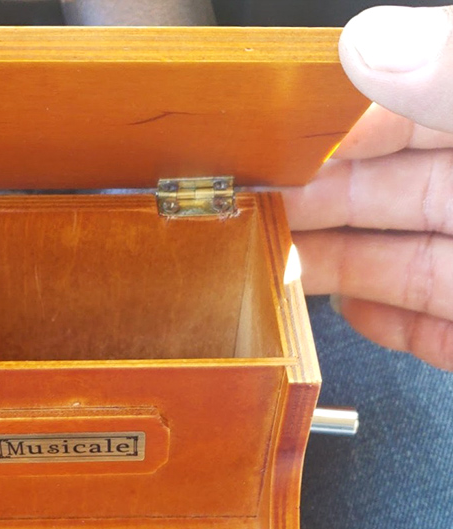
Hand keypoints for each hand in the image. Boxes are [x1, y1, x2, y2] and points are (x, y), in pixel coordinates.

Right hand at [282, 5, 452, 369]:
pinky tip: (346, 315)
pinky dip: (385, 326)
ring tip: (272, 268)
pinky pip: (429, 329)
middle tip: (252, 213)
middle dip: (314, 204)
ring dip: (329, 267)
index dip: (333, 127)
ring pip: (397, 262)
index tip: (274, 145)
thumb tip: (369, 46)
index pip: (401, 113)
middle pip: (385, 193)